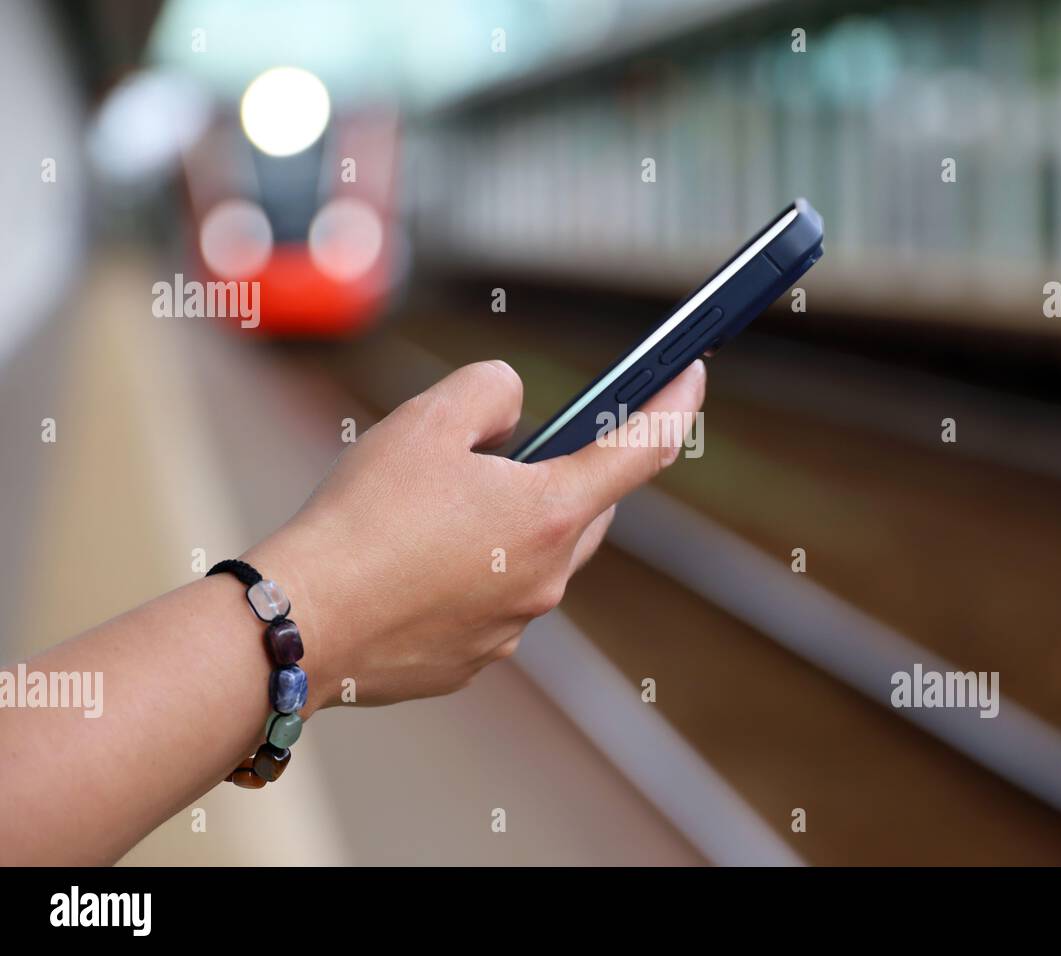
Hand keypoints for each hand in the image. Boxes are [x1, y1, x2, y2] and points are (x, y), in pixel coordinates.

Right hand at [246, 358, 705, 712]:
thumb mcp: (427, 419)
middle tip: (509, 453)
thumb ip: (491, 391)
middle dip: (565, 475)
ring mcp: (513, 627)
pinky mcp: (476, 659)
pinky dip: (475, 575)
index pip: (641, 450)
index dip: (674, 404)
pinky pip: (495, 602)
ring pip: (539, 560)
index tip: (692, 374)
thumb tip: (516, 414)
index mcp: (549, 514)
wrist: (299, 624)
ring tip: (437, 511)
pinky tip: (417, 564)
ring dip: (512, 528)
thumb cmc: (361, 519)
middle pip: (586, 511)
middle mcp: (546, 579)